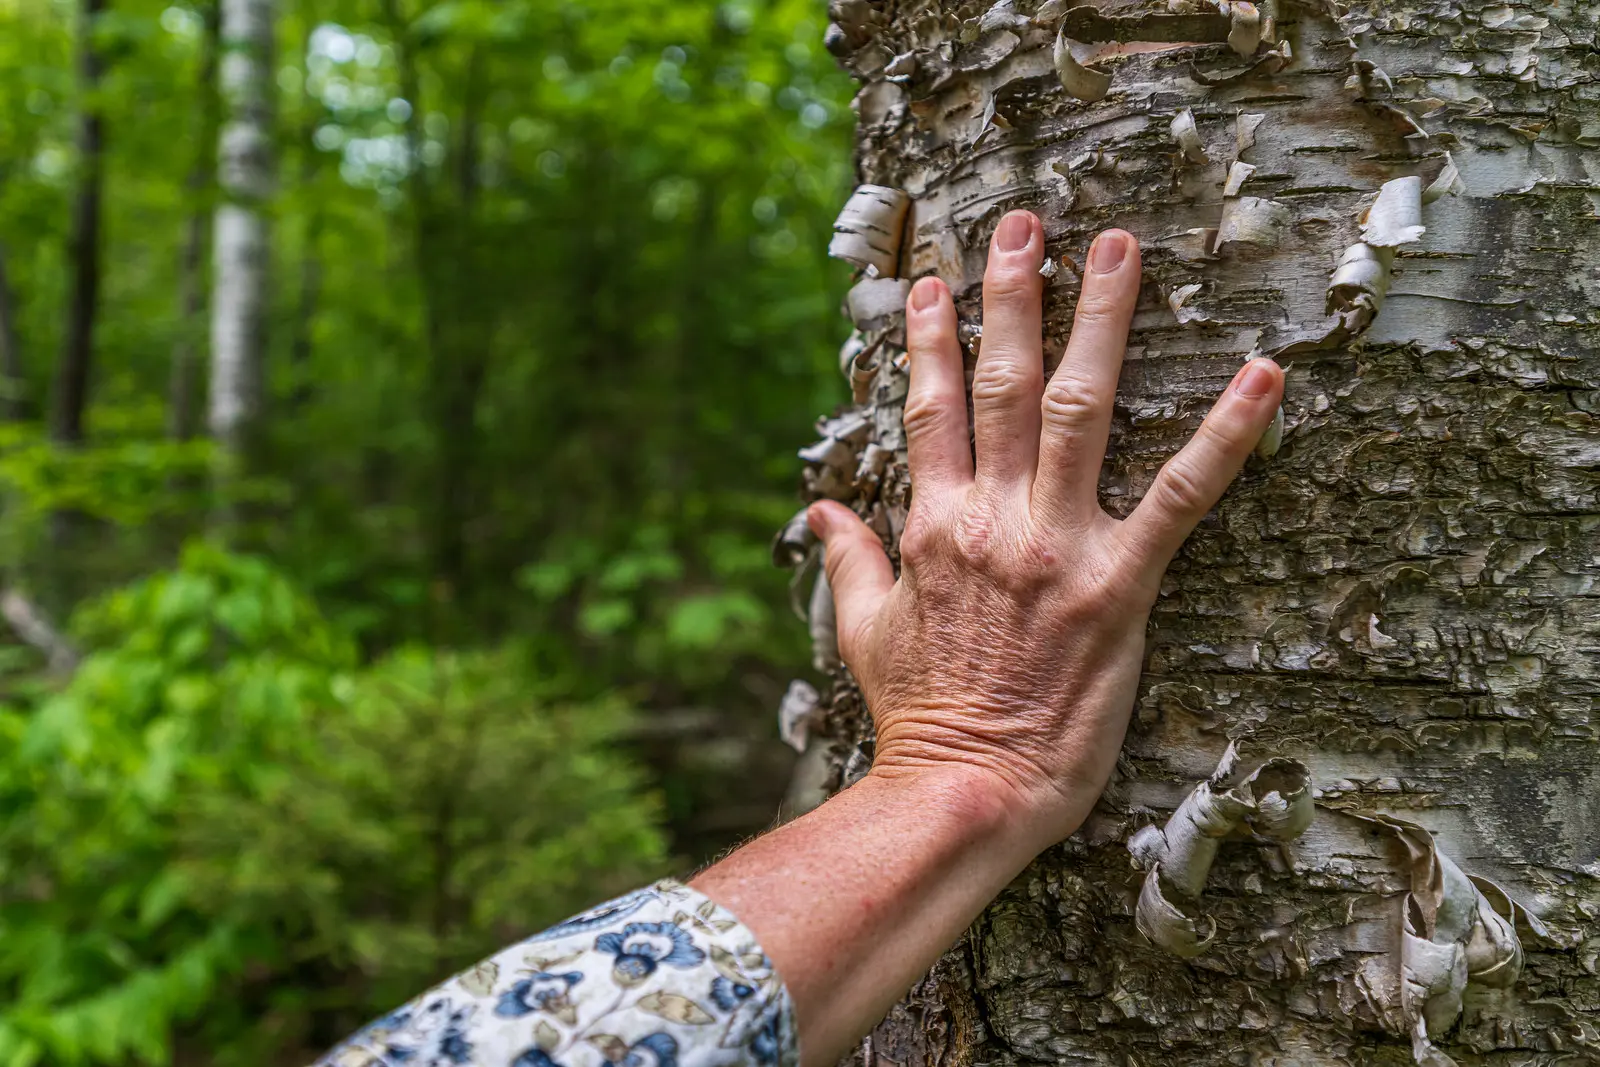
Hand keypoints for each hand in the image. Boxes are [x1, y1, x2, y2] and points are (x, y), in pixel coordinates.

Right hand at [807, 210, 1283, 850]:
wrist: (966, 788)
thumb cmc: (917, 716)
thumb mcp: (862, 632)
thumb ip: (845, 559)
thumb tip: (815, 511)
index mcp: (931, 526)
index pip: (930, 410)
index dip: (930, 340)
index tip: (931, 282)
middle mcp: (993, 519)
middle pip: (1003, 385)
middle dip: (1012, 296)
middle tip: (1027, 224)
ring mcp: (1058, 545)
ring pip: (1080, 410)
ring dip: (1100, 323)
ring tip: (1119, 250)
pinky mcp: (1121, 585)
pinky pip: (1181, 495)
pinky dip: (1227, 433)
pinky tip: (1265, 374)